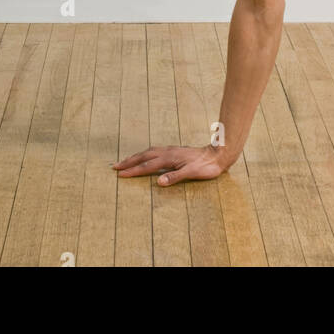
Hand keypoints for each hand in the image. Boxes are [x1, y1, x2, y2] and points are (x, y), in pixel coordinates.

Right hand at [112, 144, 228, 185]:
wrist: (218, 154)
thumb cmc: (206, 166)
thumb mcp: (192, 173)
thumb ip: (175, 177)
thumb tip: (158, 182)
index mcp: (169, 158)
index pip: (147, 166)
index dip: (133, 170)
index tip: (120, 174)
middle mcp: (167, 152)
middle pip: (144, 156)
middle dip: (129, 162)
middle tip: (115, 166)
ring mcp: (171, 151)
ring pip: (148, 152)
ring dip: (135, 157)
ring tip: (125, 161)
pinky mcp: (174, 151)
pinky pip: (154, 152)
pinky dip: (145, 155)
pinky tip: (146, 157)